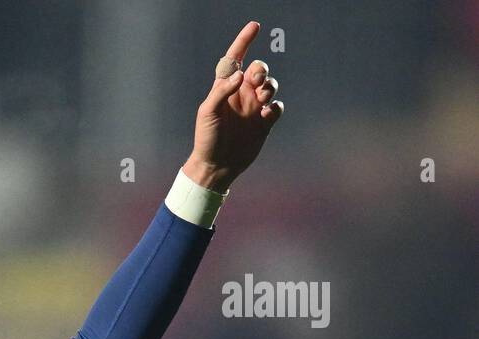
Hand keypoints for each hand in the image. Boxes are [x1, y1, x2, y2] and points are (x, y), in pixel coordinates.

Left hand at [183, 22, 283, 192]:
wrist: (217, 166)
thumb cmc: (207, 138)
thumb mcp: (208, 112)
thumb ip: (222, 91)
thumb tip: (239, 75)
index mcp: (225, 88)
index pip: (235, 59)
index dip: (244, 41)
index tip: (255, 26)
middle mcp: (241, 94)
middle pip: (259, 70)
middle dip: (262, 69)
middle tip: (257, 80)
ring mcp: (254, 107)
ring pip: (271, 85)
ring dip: (270, 86)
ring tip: (262, 99)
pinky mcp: (264, 122)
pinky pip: (277, 106)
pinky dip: (275, 107)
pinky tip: (266, 115)